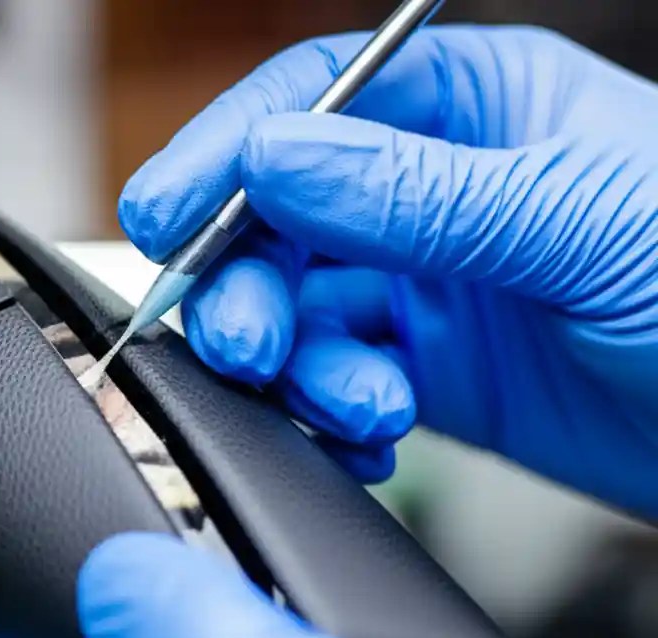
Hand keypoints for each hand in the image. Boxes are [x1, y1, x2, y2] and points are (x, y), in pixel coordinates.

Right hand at [119, 26, 657, 513]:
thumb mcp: (577, 221)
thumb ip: (416, 193)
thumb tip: (272, 162)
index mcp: (474, 106)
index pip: (311, 101)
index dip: (224, 151)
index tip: (164, 215)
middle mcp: (434, 189)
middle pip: (280, 215)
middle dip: (251, 282)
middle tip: (252, 344)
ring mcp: (428, 284)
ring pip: (299, 308)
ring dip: (302, 364)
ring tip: (361, 404)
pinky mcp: (430, 373)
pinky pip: (335, 381)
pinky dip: (330, 414)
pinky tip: (370, 432)